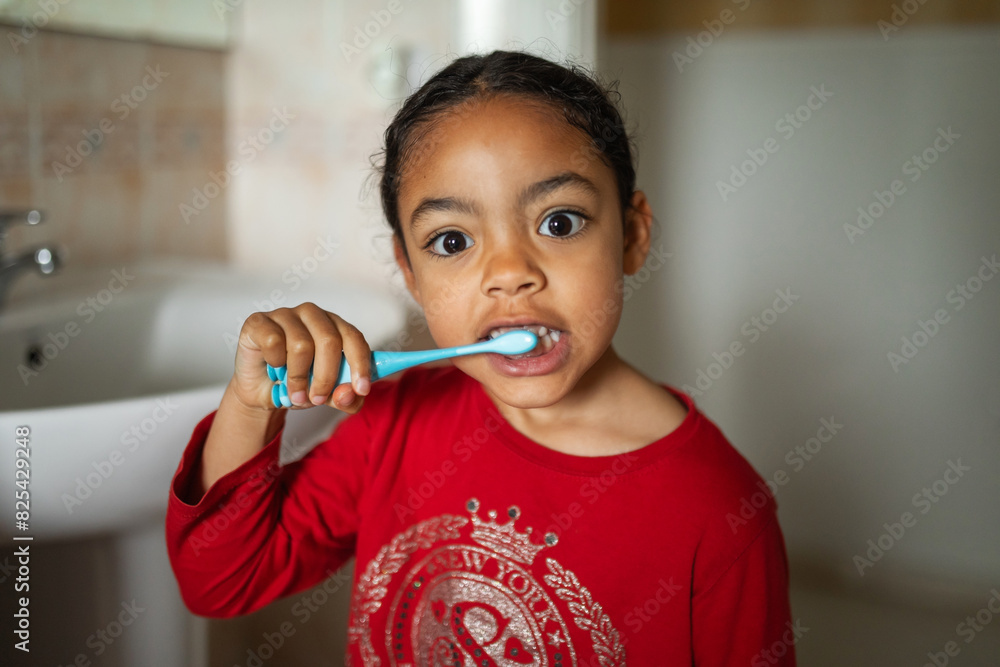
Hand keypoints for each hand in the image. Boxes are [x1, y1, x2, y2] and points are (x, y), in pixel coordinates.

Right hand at [231, 303, 370, 412]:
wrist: (260, 391)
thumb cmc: (298, 384)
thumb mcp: (327, 397)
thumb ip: (345, 398)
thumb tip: (348, 394)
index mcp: (335, 327)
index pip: (355, 338)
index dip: (360, 364)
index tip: (361, 388)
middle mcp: (313, 315)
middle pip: (330, 341)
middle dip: (327, 377)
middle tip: (318, 399)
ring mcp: (286, 315)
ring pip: (302, 344)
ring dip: (299, 378)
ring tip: (295, 393)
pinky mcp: (260, 321)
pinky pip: (274, 341)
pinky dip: (276, 361)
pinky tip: (274, 365)